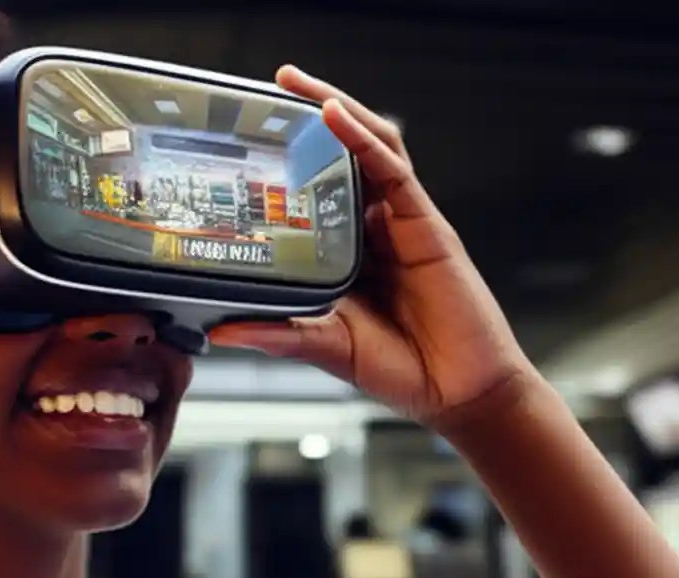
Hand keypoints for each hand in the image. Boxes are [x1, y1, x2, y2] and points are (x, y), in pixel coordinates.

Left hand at [210, 65, 535, 426]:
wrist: (459, 392)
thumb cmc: (401, 368)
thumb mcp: (325, 346)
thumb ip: (278, 333)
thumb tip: (220, 329)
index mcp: (346, 253)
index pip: (311, 191)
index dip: (283, 162)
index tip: (243, 143)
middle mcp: (371, 228)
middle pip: (338, 156)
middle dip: (304, 118)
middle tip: (264, 92)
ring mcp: (399, 221)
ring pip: (367, 147)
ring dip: (332, 109)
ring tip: (295, 85)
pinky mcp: (426, 222)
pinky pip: (392, 167)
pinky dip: (362, 136)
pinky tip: (334, 116)